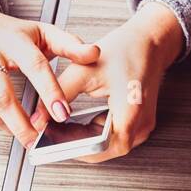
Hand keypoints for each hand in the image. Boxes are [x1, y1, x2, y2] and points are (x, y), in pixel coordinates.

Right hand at [0, 0, 100, 146]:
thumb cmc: (11, 34)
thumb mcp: (42, 33)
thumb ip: (69, 45)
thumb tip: (94, 53)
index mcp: (11, 38)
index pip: (33, 65)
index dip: (50, 91)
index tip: (62, 114)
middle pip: (1, 98)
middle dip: (22, 125)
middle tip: (40, 141)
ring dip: (11, 125)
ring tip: (27, 128)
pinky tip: (7, 116)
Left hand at [38, 4, 183, 162]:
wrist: (150, 40)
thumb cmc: (126, 50)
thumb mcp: (84, 70)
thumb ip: (59, 94)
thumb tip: (40, 116)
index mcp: (129, 114)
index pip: (99, 148)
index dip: (73, 147)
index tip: (53, 143)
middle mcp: (139, 127)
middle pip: (102, 150)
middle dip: (76, 144)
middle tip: (53, 135)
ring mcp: (141, 128)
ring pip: (107, 147)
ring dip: (84, 140)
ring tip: (62, 129)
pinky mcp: (138, 125)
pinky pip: (113, 138)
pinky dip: (94, 133)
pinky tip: (78, 124)